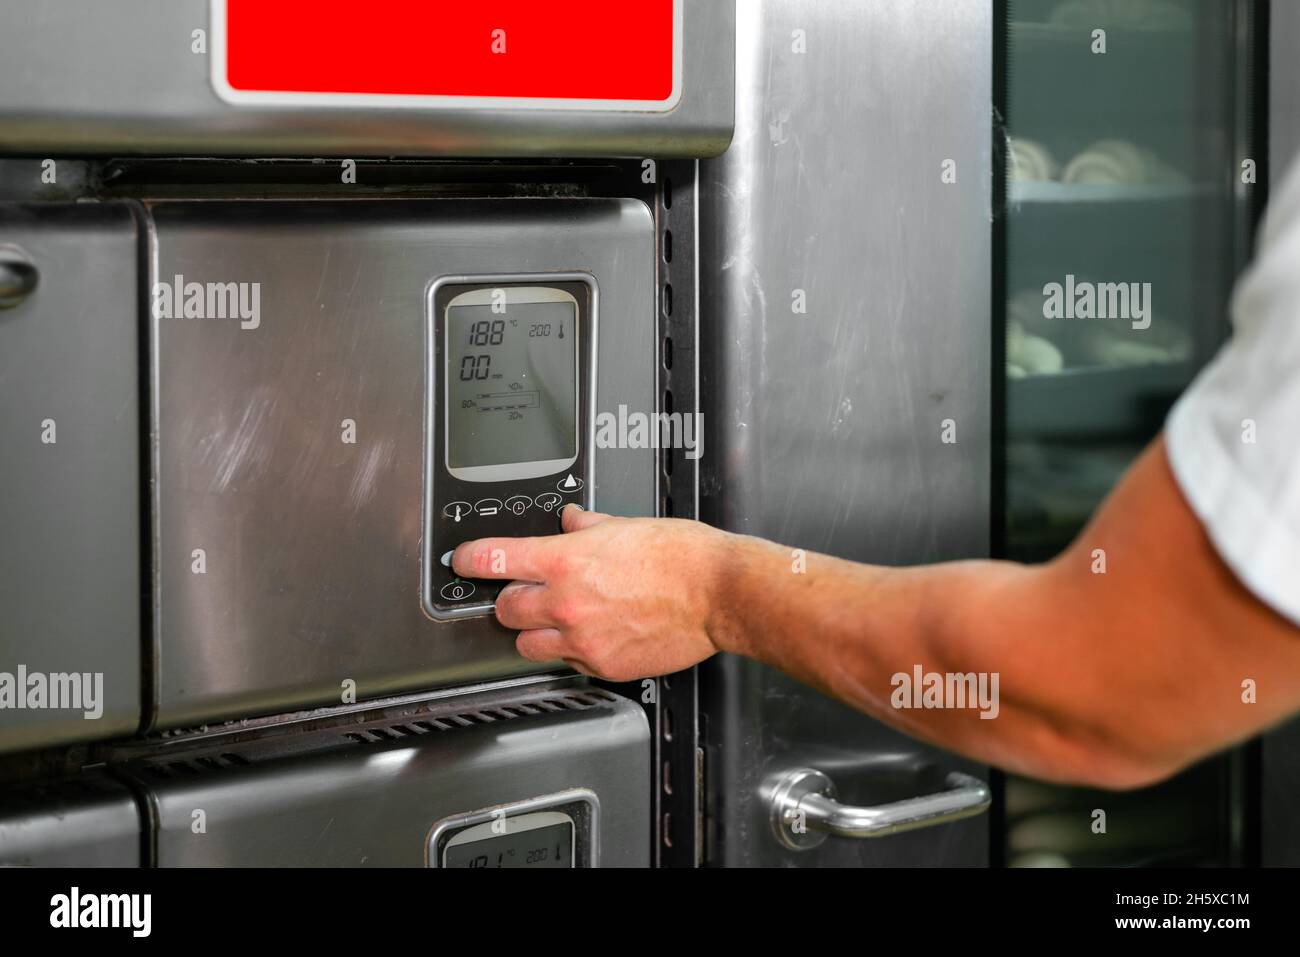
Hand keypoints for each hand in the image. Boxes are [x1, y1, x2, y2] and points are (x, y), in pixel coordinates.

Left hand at [450, 505, 733, 679]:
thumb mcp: (625, 525)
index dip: (470, 559)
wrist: (717, 592)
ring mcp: (583, 639)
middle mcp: (567, 602)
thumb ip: (587, 527)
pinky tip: (593, 634)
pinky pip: (569, 662)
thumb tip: (571, 524)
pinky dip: (573, 650)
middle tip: (525, 592)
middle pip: (505, 610)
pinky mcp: (603, 665)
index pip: (495, 558)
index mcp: (567, 560)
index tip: (463, 561)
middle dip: (510, 600)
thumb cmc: (681, 556)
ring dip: (534, 631)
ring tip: (557, 619)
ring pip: (528, 644)